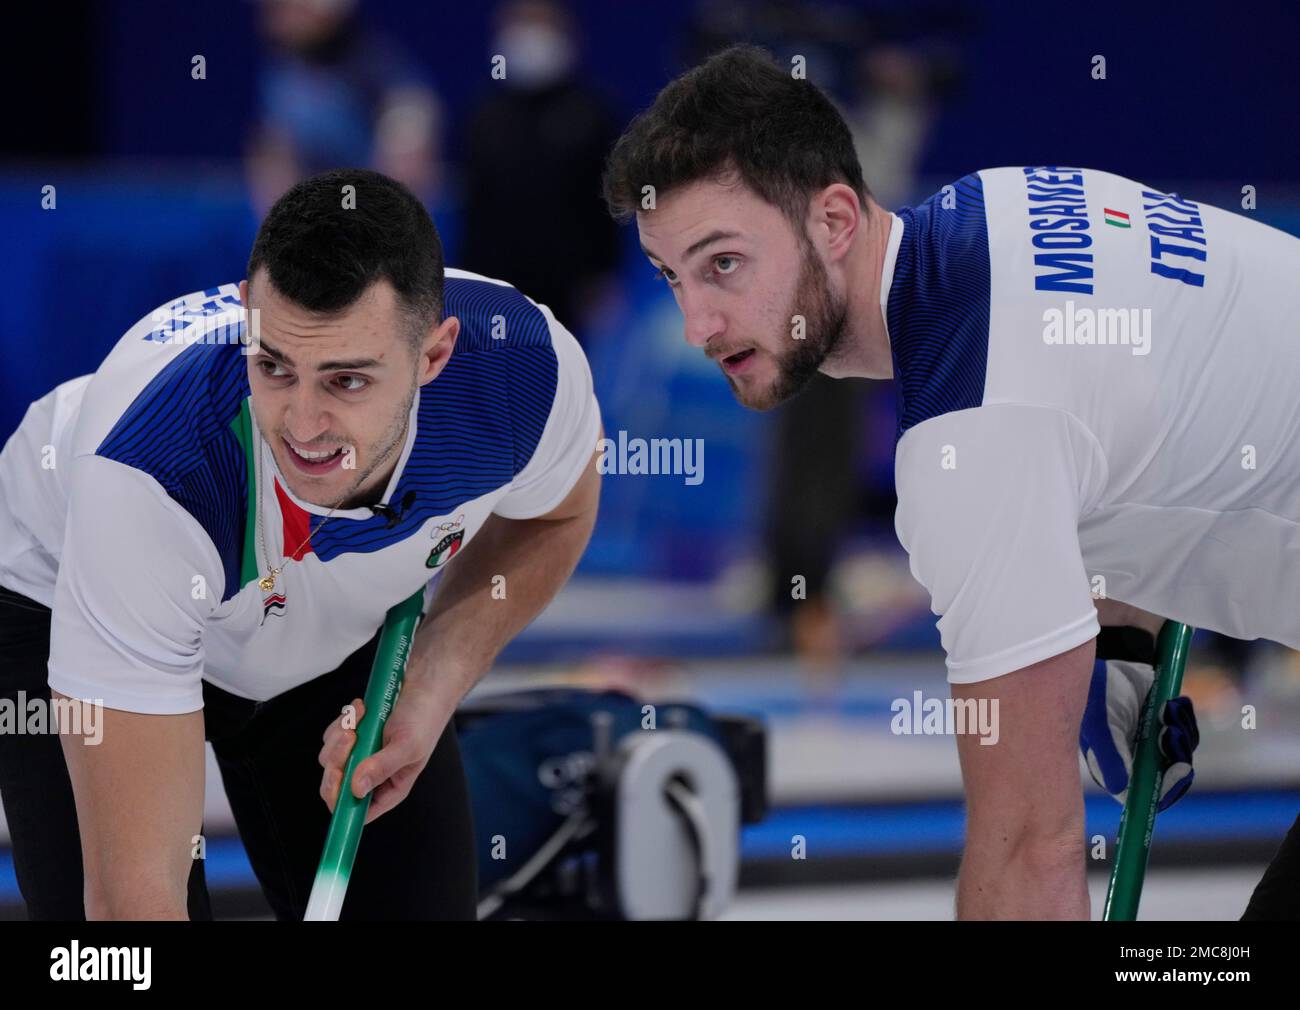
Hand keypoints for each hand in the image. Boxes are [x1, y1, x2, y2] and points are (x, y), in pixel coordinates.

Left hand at [318, 676, 449, 824]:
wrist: (425, 684)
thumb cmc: (425, 717)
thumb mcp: (408, 745)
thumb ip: (382, 768)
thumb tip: (356, 789)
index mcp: (390, 787)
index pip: (358, 811)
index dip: (340, 800)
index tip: (337, 774)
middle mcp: (373, 775)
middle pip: (337, 785)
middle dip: (337, 759)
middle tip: (350, 736)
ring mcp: (361, 755)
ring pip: (331, 758)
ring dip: (340, 735)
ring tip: (361, 715)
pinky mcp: (354, 736)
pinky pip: (334, 736)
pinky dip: (343, 720)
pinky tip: (361, 708)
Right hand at [1079, 658, 1199, 811]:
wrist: (1103, 667)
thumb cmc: (1094, 700)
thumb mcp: (1099, 731)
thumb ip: (1111, 760)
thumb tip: (1123, 790)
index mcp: (1120, 769)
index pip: (1149, 794)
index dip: (1169, 788)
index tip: (1179, 768)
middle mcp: (1138, 760)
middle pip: (1173, 774)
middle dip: (1179, 754)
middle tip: (1171, 731)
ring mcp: (1153, 742)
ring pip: (1184, 750)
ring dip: (1183, 731)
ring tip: (1167, 709)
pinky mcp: (1164, 722)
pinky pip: (1187, 728)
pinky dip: (1185, 716)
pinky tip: (1173, 702)